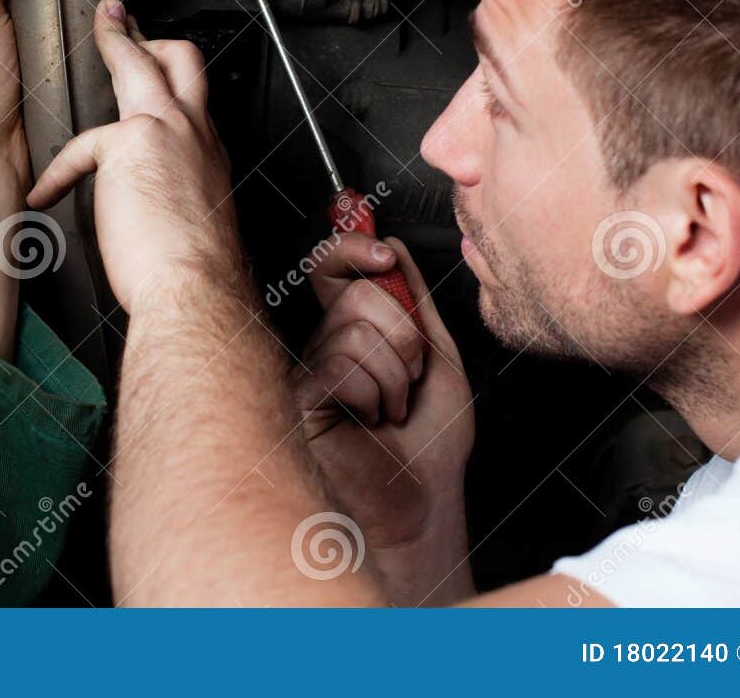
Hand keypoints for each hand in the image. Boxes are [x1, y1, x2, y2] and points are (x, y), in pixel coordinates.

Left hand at [27, 0, 248, 315]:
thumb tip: (153, 204)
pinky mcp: (128, 144)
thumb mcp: (195, 221)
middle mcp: (193, 133)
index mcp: (207, 154)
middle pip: (180, 59)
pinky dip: (58, 174)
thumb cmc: (193, 270)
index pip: (191, 102)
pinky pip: (80, 147)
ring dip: (113, 38)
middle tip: (122, 20)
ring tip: (97, 28)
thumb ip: (176, 195)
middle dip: (147, 34)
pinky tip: (45, 192)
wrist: (195, 290)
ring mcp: (165, 130)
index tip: (157, 77)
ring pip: (140, 62)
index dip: (173, 84)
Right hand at [296, 232, 476, 603]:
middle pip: (357, 292)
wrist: (427, 498)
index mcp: (352, 328)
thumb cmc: (431, 441)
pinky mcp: (301, 400)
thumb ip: (416, 297)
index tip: (384, 255)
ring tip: (393, 407)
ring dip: (396, 375)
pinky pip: (342, 366)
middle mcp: (325, 344)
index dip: (350, 245)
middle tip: (411, 377)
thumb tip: (392, 242)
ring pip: (355, 329)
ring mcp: (309, 371)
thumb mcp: (438, 354)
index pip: (331, 265)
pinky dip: (376, 395)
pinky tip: (372, 422)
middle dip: (405, 335)